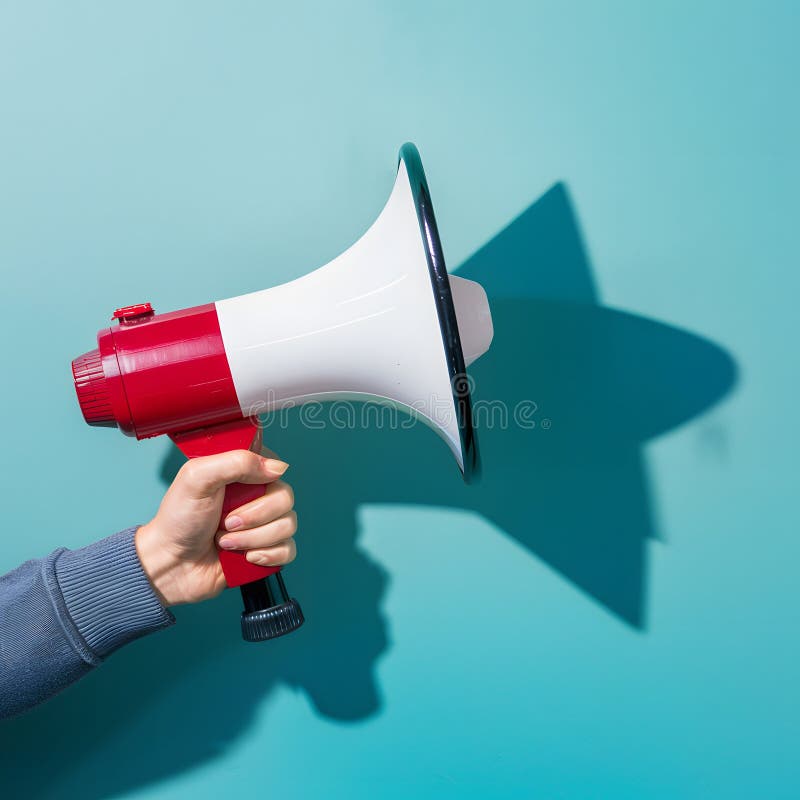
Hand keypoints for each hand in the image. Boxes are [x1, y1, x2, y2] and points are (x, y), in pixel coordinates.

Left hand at [135, 450, 296, 606]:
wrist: (171, 565)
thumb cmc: (178, 520)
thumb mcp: (197, 478)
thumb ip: (236, 462)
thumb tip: (276, 467)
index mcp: (242, 473)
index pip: (275, 466)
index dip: (263, 480)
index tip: (239, 491)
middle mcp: (257, 496)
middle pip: (285, 498)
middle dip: (254, 517)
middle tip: (226, 522)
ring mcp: (264, 524)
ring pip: (288, 525)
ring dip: (253, 539)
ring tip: (226, 542)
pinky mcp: (268, 549)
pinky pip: (289, 549)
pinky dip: (266, 555)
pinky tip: (245, 557)